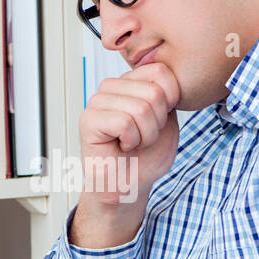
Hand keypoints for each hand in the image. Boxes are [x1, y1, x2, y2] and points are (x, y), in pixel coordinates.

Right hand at [79, 61, 180, 208]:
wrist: (129, 186)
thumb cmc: (146, 157)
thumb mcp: (168, 120)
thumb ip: (168, 95)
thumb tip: (163, 76)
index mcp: (130, 83)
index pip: (161, 72)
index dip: (170, 101)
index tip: (158, 122)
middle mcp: (112, 87)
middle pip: (154, 92)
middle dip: (157, 123)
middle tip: (142, 137)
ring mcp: (97, 101)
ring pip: (141, 108)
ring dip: (145, 135)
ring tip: (132, 143)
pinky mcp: (88, 120)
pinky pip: (124, 122)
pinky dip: (131, 141)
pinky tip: (121, 147)